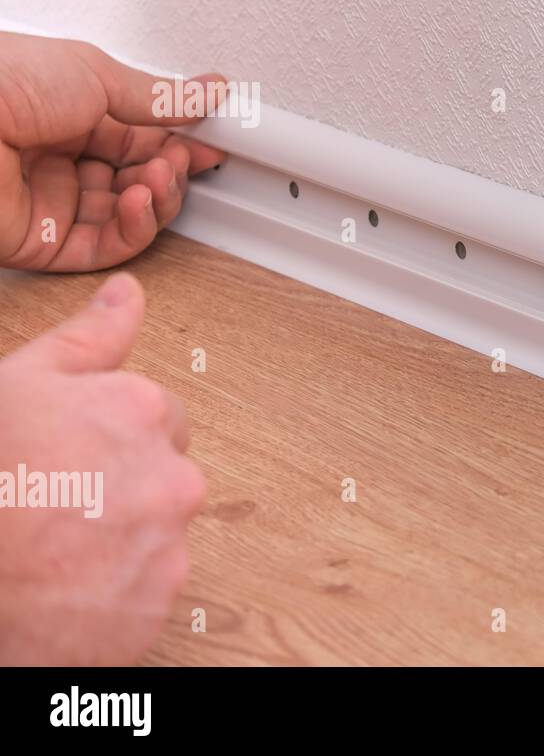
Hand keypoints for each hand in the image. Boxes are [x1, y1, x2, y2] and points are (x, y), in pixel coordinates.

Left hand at [0, 31, 226, 271]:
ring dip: (157, 198)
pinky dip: (134, 228)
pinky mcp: (42, 241)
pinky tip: (141, 202)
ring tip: (161, 177)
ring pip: (129, 216)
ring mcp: (51, 201)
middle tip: (188, 157)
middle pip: (140, 179)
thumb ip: (157, 96)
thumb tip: (206, 93)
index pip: (141, 137)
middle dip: (173, 170)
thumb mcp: (93, 73)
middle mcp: (58, 158)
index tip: (216, 139)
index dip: (181, 140)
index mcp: (67, 112)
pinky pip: (105, 246)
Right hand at [0, 273, 205, 664]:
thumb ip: (90, 338)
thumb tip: (128, 294)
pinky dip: (115, 590)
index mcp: (143, 414)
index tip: (76, 455)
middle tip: (57, 503)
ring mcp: (168, 543)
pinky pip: (147, 589)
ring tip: (55, 546)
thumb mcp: (22, 383)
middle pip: (164, 476)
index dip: (113, 436)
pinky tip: (68, 584)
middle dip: (122, 486)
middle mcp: (171, 475)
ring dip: (120, 539)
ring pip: (158, 533)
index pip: (163, 419)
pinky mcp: (157, 600)